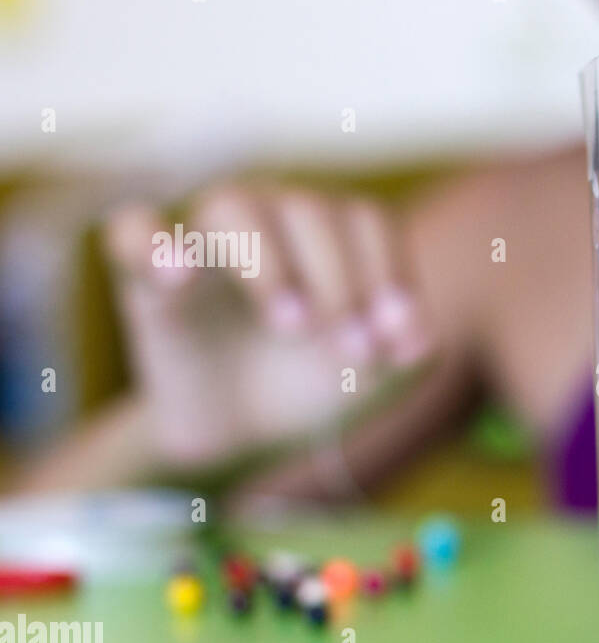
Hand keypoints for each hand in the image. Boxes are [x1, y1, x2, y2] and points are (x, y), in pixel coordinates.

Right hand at [103, 185, 434, 472]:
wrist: (235, 436)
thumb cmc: (310, 385)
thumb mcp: (371, 381)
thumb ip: (407, 358)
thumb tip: (422, 339)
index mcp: (331, 234)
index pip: (368, 221)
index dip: (390, 272)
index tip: (400, 334)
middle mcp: (271, 218)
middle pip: (310, 211)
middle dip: (340, 281)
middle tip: (352, 348)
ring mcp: (206, 239)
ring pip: (231, 206)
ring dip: (269, 262)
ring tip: (291, 323)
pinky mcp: (145, 275)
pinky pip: (132, 231)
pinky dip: (151, 243)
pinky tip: (178, 276)